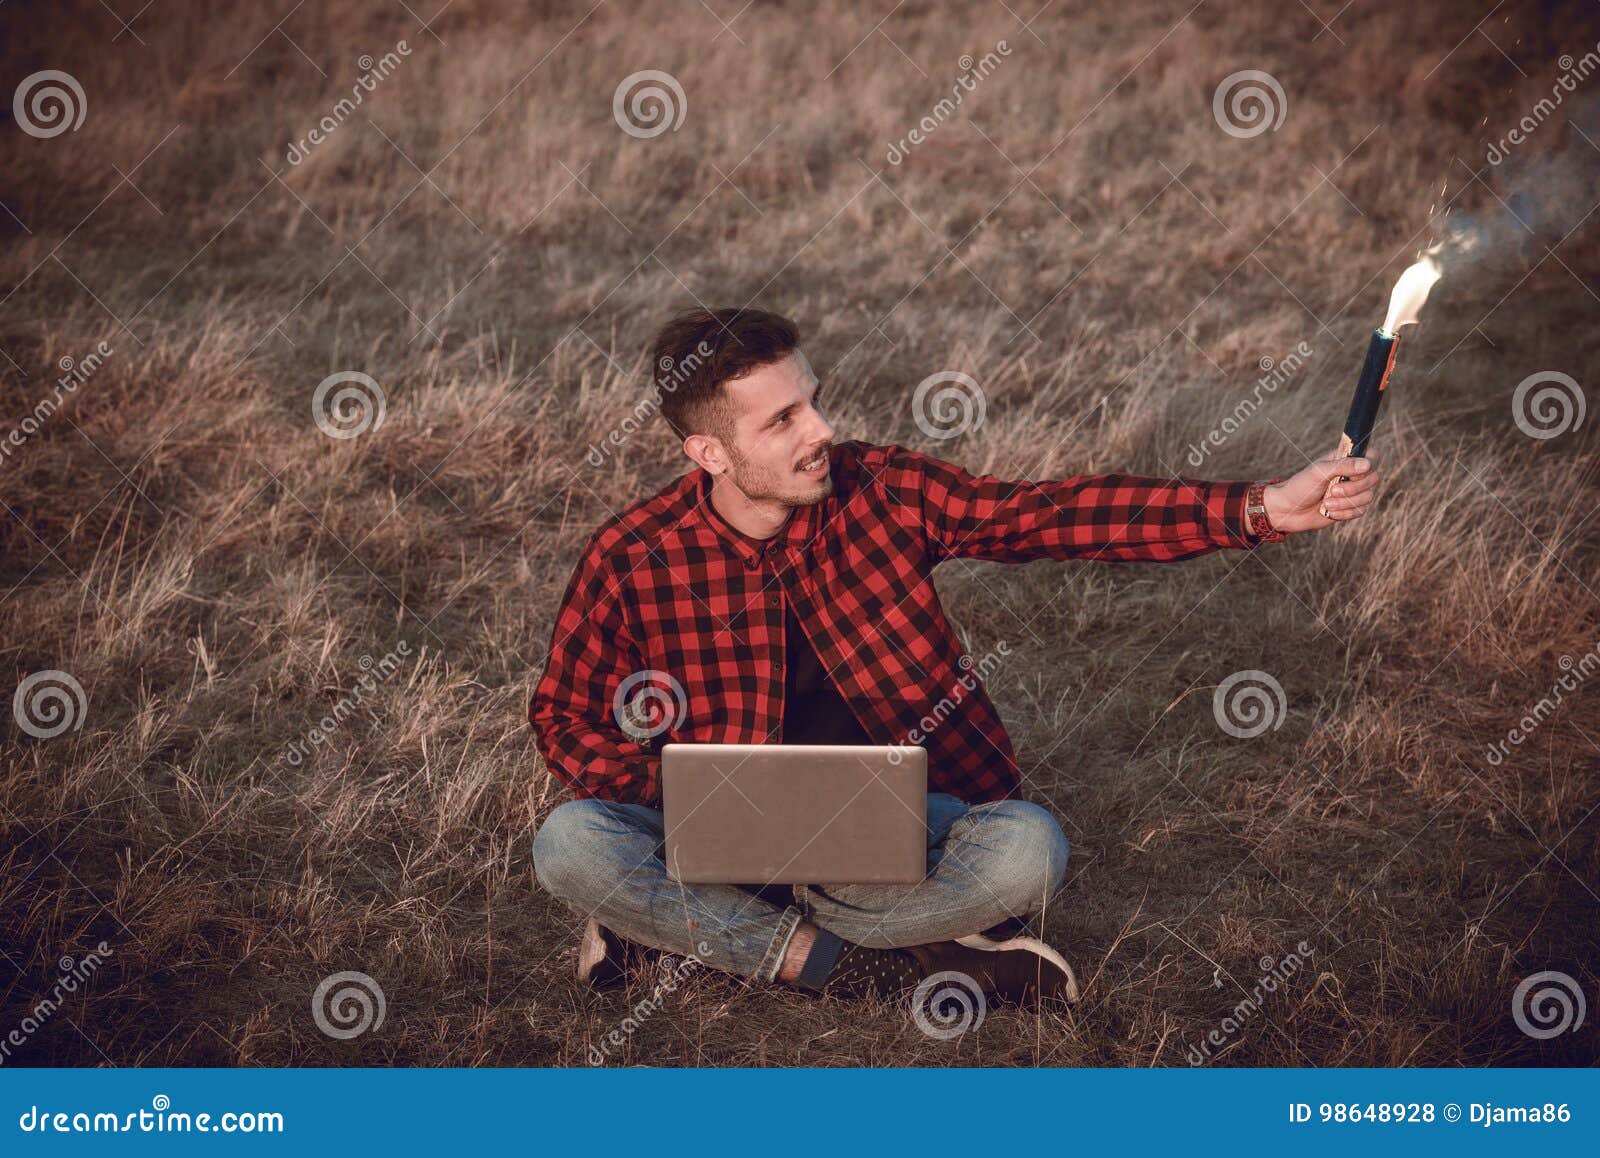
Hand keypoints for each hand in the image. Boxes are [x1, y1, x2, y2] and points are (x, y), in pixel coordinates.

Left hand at [1262, 449, 1380, 533]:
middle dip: (1353, 488)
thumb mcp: (1319, 472)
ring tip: (1326, 503)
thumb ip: (1343, 466)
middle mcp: (1352, 474)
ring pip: (1368, 496)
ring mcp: (1352, 492)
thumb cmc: (1300, 487)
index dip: (1370, 463)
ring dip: (1346, 502)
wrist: (1288, 511)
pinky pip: (1360, 511)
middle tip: (1332, 490)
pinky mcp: (1350, 507)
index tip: (1356, 471)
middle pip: (1373, 478)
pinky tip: (1329, 512)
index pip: (1371, 456)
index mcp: (1345, 460)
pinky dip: (1345, 513)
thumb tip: (1368, 464)